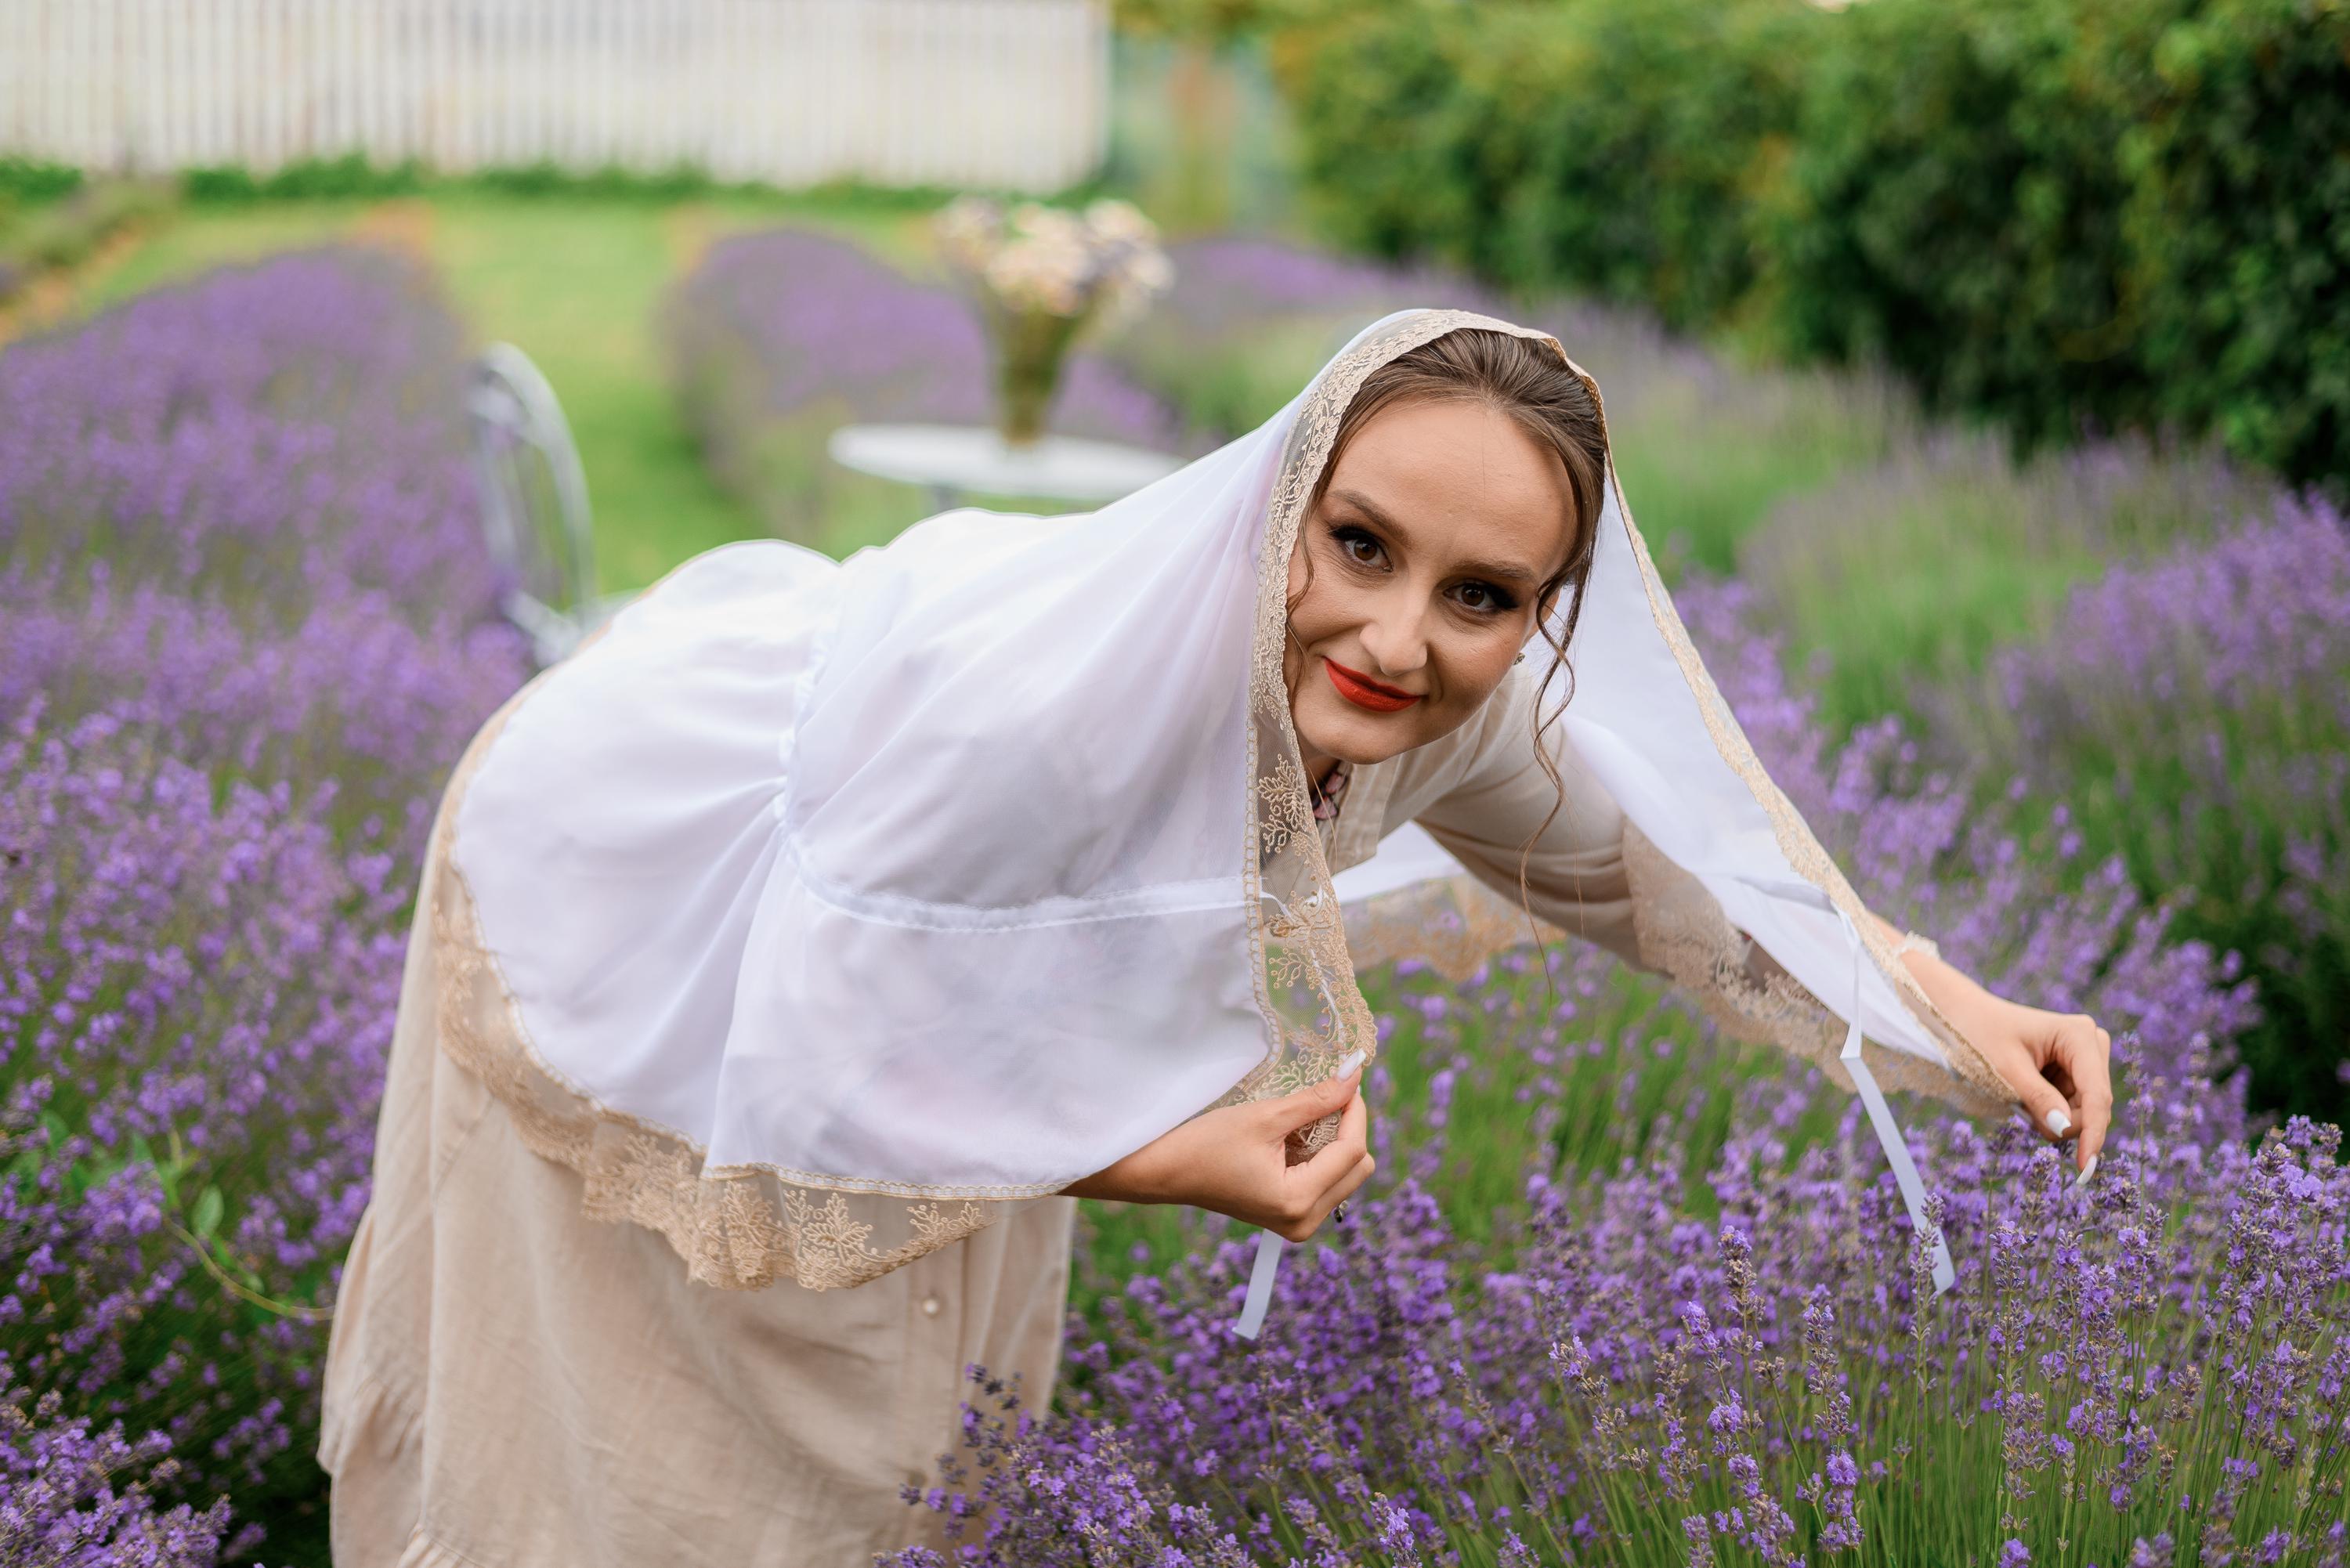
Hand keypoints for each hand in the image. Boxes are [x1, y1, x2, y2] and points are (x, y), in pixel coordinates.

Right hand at [1061, 1063, 1375, 1241]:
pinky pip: (1326, 1182)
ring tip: (1296, 1122)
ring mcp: (1298, 1223)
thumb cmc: (1206, 1143)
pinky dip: (1318, 1156)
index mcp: (1298, 1201)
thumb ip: (1316, 1099)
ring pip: (1346, 1175)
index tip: (1349, 1077)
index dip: (1355, 1110)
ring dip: (1332, 1142)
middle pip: (1357, 1167)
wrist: (1166, 1171)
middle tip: (1322, 1097)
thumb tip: (1354, 1075)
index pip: (1352, 1151)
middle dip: (1346, 1128)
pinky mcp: (1290, 1217)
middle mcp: (1304, 1221)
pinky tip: (1290, 1140)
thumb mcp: (1265, 1117)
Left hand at [1961, 994, 2113, 1179]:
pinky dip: (2047, 1111)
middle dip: (2059, 1120)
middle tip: (2021, 1110)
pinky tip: (2026, 1094)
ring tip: (2019, 1094)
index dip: (2093, 1134)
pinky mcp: (2075, 1071)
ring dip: (2050, 1116)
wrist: (1964, 1017)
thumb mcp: (2004, 1070)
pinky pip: (2069, 1107)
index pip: (2096, 1095)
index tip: (2085, 1167)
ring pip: (2081, 1112)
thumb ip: (2038, 1099)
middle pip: (2092, 1107)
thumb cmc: (1979, 1035)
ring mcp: (2085, 1058)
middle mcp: (2091, 1044)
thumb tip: (2066, 1128)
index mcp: (2078, 1035)